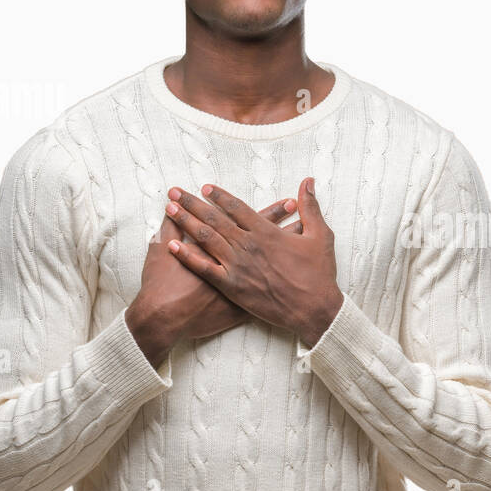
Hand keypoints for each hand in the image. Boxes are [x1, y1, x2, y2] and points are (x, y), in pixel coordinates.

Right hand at [130, 197, 300, 360]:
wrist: (165, 318)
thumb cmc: (161, 286)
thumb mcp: (160, 251)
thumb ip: (169, 230)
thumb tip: (169, 211)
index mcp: (221, 246)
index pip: (252, 224)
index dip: (272, 212)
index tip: (291, 201)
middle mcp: (236, 262)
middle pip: (268, 240)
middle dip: (286, 224)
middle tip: (304, 210)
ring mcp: (240, 283)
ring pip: (272, 264)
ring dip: (290, 249)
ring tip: (307, 236)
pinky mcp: (240, 303)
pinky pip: (270, 291)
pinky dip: (284, 281)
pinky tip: (298, 274)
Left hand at [163, 177, 342, 345]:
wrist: (314, 309)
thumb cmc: (319, 274)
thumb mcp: (321, 235)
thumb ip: (311, 207)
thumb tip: (307, 182)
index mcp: (266, 232)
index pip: (237, 207)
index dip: (219, 196)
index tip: (205, 187)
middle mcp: (248, 245)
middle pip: (214, 218)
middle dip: (192, 203)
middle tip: (174, 192)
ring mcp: (237, 266)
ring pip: (206, 238)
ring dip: (185, 222)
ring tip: (169, 209)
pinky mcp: (232, 286)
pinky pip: (204, 268)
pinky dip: (187, 256)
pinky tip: (172, 246)